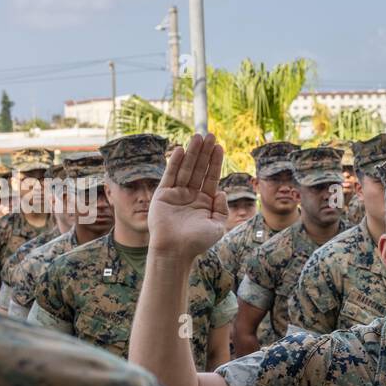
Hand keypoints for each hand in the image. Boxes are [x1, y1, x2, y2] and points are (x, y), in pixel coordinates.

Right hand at [147, 132, 228, 260]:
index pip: (211, 177)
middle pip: (199, 169)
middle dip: (204, 152)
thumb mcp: (217, 226)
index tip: (219, 146)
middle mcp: (191, 196)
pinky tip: (180, 150)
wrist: (175, 251)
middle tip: (209, 134)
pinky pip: (169, 175)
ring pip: (186, 169)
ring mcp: (177, 194)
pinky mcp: (162, 195)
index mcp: (205, 202)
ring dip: (192, 153)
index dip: (215, 162)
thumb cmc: (197, 242)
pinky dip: (174, 163)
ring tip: (198, 137)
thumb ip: (222, 209)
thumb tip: (221, 191)